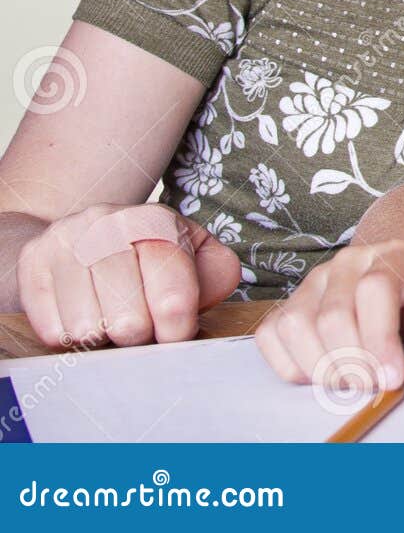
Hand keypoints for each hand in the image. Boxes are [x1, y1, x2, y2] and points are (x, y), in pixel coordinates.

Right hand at [17, 203, 240, 347]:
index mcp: (157, 220)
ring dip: (103, 337)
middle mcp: (109, 222)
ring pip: (88, 326)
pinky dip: (70, 337)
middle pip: (127, 312)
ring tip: (109, 322)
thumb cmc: (146, 262)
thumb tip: (209, 292)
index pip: (169, 272)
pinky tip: (81, 319)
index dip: (176, 316)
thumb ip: (214, 274)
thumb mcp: (191, 258)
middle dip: (139, 333)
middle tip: (139, 329)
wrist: (78, 240)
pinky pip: (52, 328)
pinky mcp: (33, 262)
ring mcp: (66, 239)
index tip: (176, 336)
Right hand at [254, 239, 403, 392]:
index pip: (374, 290)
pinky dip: (293, 366)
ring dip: (323, 369)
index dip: (379, 341)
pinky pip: (273, 336)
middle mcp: (349, 263)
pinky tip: (327, 371)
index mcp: (398, 257)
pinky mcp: (295, 302)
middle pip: (332, 317)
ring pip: (295, 328)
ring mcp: (317, 281)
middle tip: (380, 386)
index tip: (394, 378)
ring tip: (357, 380)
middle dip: (355, 366)